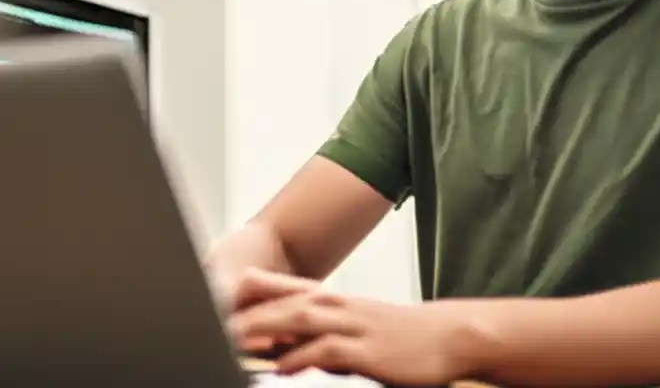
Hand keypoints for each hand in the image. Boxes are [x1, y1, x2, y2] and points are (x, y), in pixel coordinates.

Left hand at [227, 269, 466, 385]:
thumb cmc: (396, 337)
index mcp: (330, 300)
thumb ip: (315, 341)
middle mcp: (336, 306)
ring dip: (264, 329)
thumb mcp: (351, 334)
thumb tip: (280, 355)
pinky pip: (326, 350)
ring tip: (234, 341)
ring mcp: (351, 324)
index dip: (244, 298)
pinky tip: (282, 368)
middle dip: (244, 314)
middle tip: (212, 324)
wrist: (447, 336)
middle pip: (279, 303)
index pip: (278, 291)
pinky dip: (301, 357)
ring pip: (298, 319)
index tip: (214, 307)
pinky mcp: (366, 349)